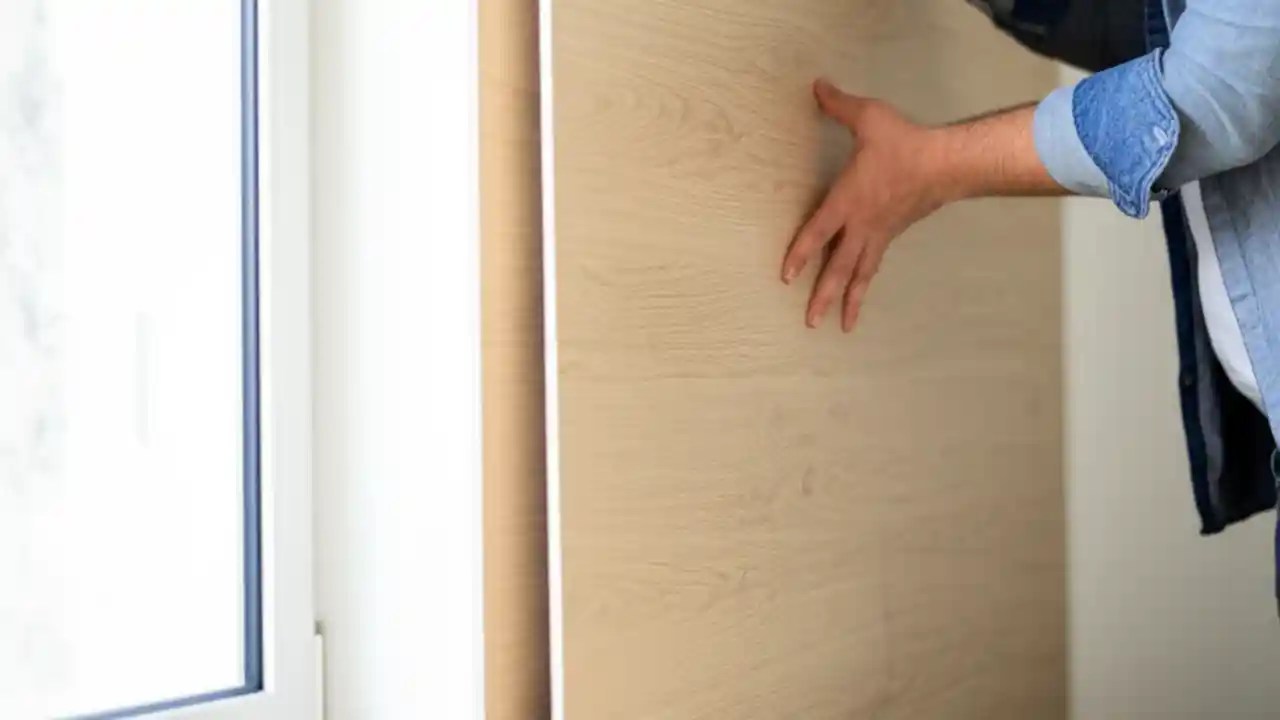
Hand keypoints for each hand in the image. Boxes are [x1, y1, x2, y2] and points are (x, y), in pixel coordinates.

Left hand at [782, 79, 949, 331]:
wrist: (947, 164)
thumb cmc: (905, 144)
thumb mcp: (869, 119)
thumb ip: (839, 105)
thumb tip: (816, 87)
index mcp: (849, 200)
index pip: (818, 232)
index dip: (801, 254)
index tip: (786, 276)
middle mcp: (862, 225)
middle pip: (839, 267)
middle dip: (824, 295)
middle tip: (811, 323)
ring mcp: (878, 234)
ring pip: (859, 274)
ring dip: (847, 300)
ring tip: (841, 327)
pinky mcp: (891, 235)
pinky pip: (873, 265)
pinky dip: (864, 283)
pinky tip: (859, 295)